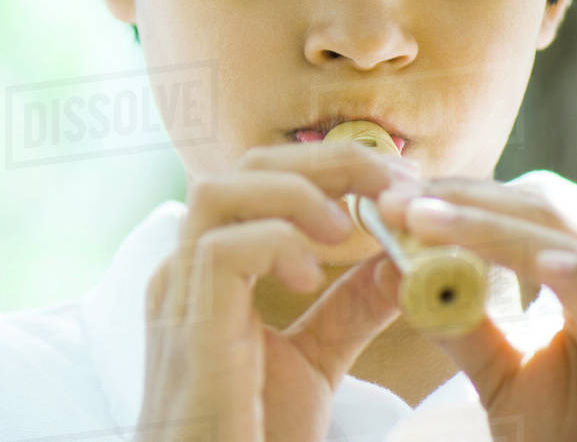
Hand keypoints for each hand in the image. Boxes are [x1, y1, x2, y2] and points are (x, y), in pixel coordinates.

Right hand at [137, 141, 412, 441]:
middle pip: (241, 167)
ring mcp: (179, 294)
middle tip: (391, 185)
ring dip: (295, 192)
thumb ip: (347, 310)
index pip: (259, 177)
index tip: (396, 183)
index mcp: (210, 270)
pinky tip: (312, 276)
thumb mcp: (313, 362)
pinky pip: (221, 249)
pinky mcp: (191, 328)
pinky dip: (276, 243)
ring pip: (218, 191)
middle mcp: (185, 269)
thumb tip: (396, 260)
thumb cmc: (253, 438)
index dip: (331, 167)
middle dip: (325, 162)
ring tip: (348, 228)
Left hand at [377, 178, 576, 441]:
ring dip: (492, 226)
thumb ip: (458, 322)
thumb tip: (391, 269)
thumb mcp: (499, 374)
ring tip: (426, 219)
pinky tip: (538, 261)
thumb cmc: (566, 441)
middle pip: (546, 212)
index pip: (524, 211)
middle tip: (397, 199)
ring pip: (571, 242)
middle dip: (465, 200)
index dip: (461, 196)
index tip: (395, 196)